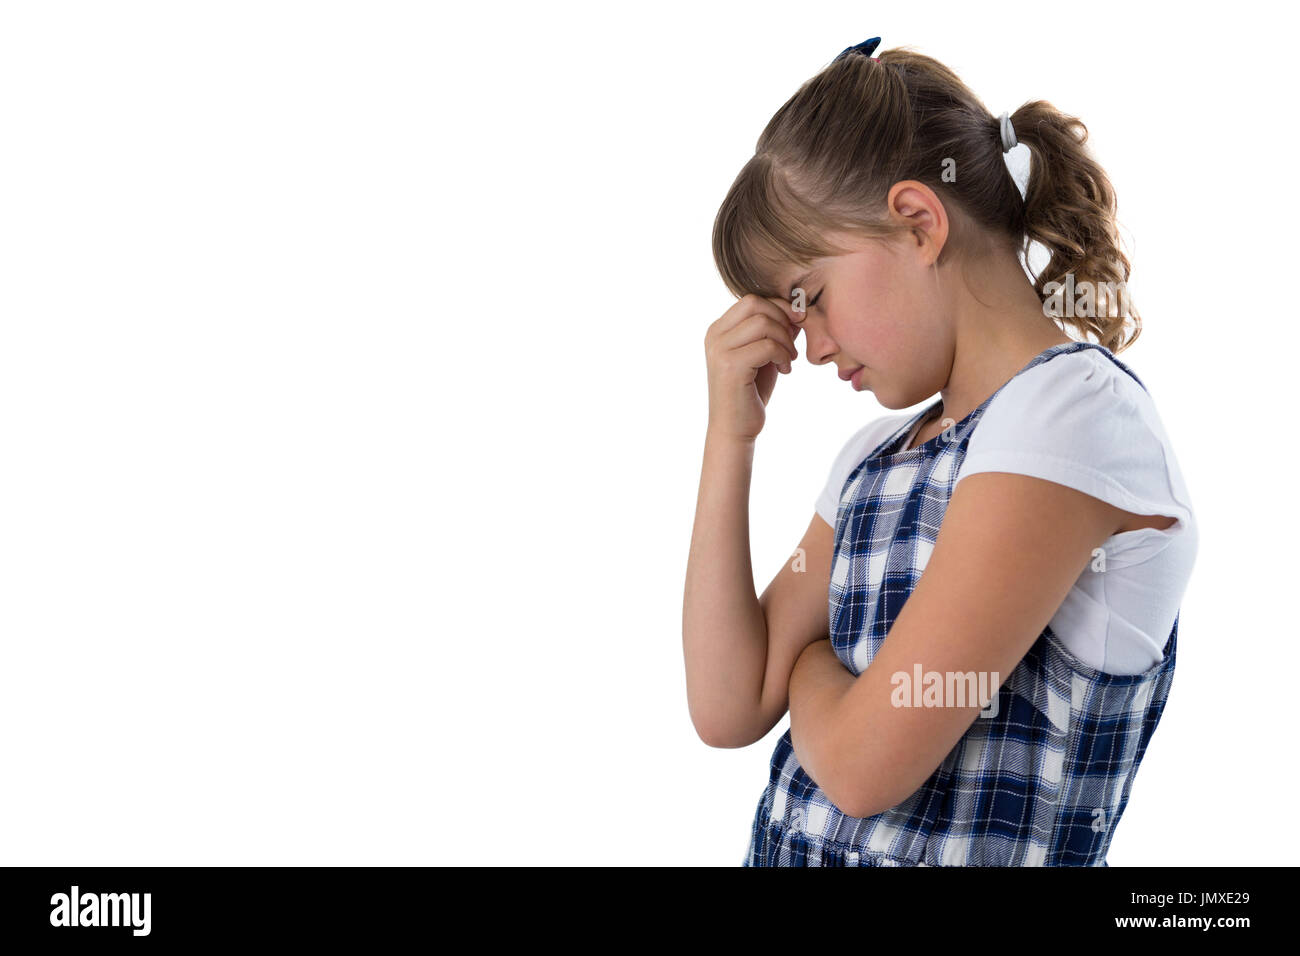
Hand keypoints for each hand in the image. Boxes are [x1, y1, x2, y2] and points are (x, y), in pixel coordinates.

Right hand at [703, 293, 800, 441]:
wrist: (734, 429)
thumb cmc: (750, 392)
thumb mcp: (764, 355)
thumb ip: (774, 331)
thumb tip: (795, 310)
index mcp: (718, 330)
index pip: (751, 300)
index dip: (779, 307)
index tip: (797, 324)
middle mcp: (714, 336)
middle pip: (756, 304)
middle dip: (783, 319)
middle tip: (793, 344)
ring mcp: (720, 350)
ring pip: (764, 323)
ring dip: (785, 341)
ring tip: (789, 360)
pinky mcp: (730, 366)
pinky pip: (767, 346)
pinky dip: (783, 356)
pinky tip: (785, 371)